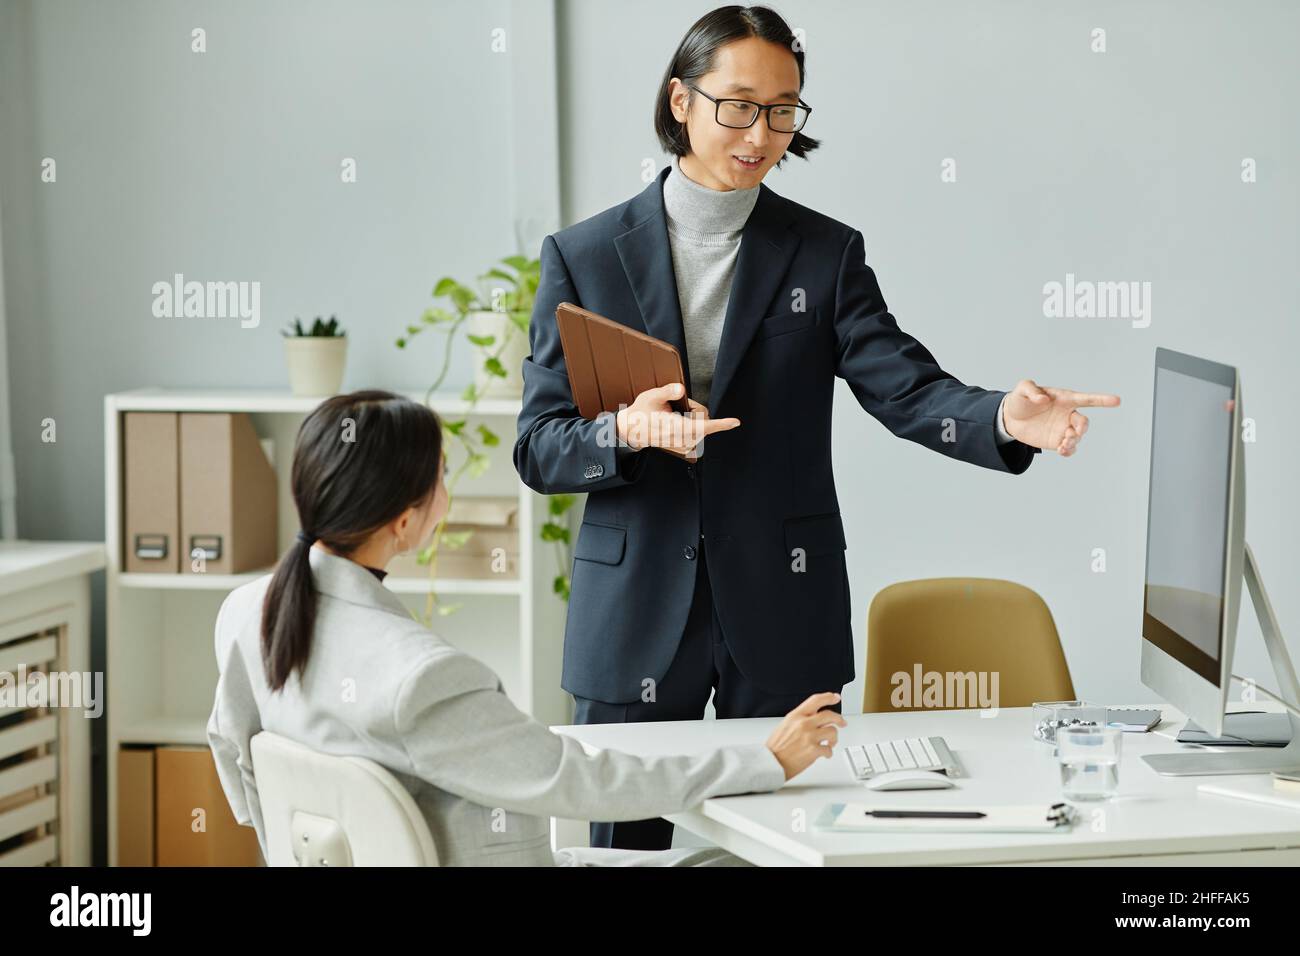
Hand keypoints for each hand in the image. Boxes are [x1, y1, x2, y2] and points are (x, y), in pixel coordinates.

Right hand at [615, 382, 739, 458]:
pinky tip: (676, 424)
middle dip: (696, 410)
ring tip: (674, 416)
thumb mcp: (651, 396)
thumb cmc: (642, 413)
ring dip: (694, 418)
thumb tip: (680, 389)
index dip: (720, 424)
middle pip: (704, 420)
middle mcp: (681, 439)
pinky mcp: (684, 448)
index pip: (702, 426)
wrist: (633, 431)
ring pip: (702, 426)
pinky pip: (697, 433)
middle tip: (677, 407)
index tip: (734, 422)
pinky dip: (691, 425)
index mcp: (675, 427)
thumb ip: (667, 391)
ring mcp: (683, 445)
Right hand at [765, 692, 845, 779]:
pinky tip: (824, 754)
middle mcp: (804, 724)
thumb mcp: (785, 726)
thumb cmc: (775, 748)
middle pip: (829, 715)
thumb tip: (813, 718)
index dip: (828, 697)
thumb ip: (799, 720)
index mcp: (795, 716)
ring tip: (830, 743)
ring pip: (832, 732)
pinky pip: (829, 749)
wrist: (770, 763)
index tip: (835, 697)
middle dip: (839, 719)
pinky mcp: (813, 751)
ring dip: (833, 739)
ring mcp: (809, 737)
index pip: (816, 701)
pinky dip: (828, 753)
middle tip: (842, 723)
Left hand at [1003, 379, 1120, 457]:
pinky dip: (1069, 451)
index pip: (1087, 399)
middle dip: (1082, 429)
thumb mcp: (1023, 389)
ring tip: (1062, 445)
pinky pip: (1069, 448)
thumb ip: (1032, 390)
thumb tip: (1043, 399)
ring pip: (1077, 437)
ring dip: (1073, 442)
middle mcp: (1067, 414)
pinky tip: (1062, 450)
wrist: (1011, 417)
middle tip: (1071, 434)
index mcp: (1064, 399)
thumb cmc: (1021, 399)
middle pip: (1084, 423)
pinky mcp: (1056, 441)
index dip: (1102, 400)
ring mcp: (1063, 429)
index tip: (1117, 400)